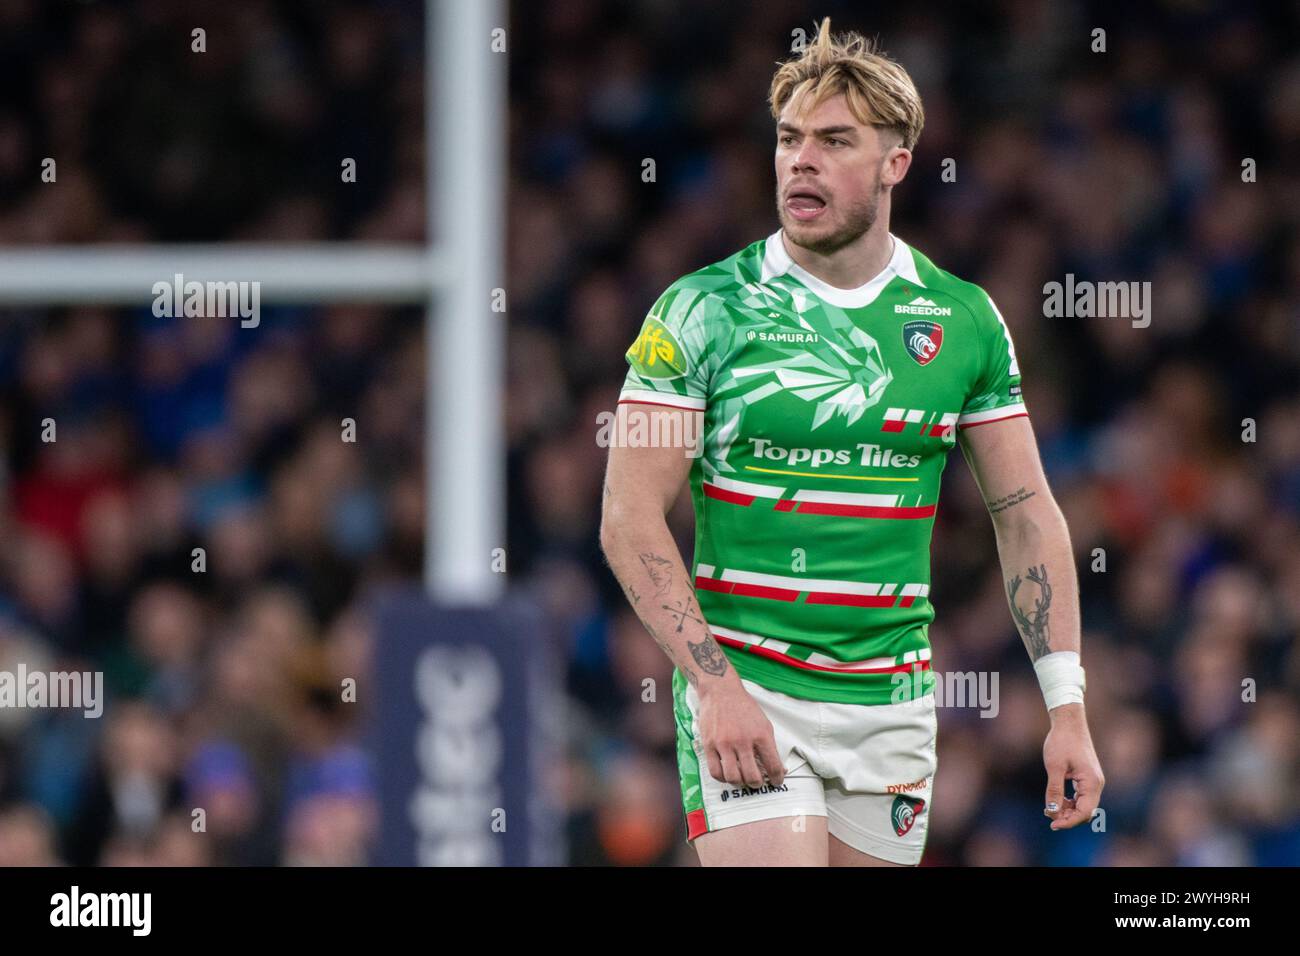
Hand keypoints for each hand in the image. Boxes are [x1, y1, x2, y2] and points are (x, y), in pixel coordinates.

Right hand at [697, 679, 785, 788]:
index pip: (773, 766)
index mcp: (761, 735)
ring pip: (733, 777)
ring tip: (742, 779)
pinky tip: (727, 774)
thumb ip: (770, 746)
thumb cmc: (744, 707)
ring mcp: (724, 744)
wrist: (721, 691)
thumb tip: (779, 768)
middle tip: (757, 782)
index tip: (776, 781)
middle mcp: (743, 741)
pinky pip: (715, 771)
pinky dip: (722, 778)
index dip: (777, 778)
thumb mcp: (764, 723)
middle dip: (757, 784)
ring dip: (740, 783)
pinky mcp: (709, 745)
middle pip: (752, 777)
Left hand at [1042, 703, 1103, 829]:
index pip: (1085, 812)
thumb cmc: (1062, 741)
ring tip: (1049, 808)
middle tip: (1048, 815)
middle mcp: (1096, 784)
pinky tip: (1056, 800)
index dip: (1069, 822)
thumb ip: (1054, 790)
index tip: (1052, 824)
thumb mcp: (1054, 767)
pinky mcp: (1087, 778)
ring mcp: (1093, 781)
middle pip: (1086, 811)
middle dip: (1068, 817)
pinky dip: (1069, 802)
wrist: (1069, 722)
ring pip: (1083, 805)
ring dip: (1068, 810)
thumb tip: (1052, 811)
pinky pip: (1081, 797)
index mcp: (1092, 782)